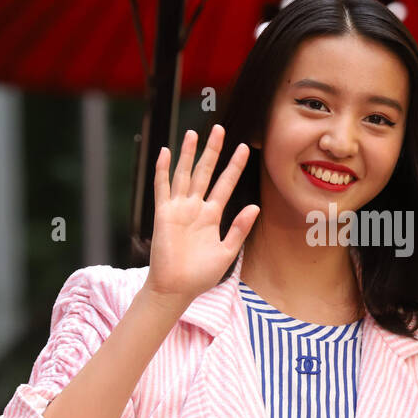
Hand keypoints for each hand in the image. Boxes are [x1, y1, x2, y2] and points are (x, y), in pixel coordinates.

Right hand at [142, 124, 258, 303]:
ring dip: (188, 154)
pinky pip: (162, 188)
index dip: (234, 166)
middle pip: (205, 172)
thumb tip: (255, 207)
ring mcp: (179, 209)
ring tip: (193, 133)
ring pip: (184, 174)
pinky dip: (163, 170)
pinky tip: (166, 153)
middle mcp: (196, 208)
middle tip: (219, 129)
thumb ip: (240, 228)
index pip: (225, 184)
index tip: (244, 148)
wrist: (177, 288)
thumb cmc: (201, 275)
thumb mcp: (227, 252)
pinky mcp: (163, 214)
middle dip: (212, 151)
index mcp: (212, 216)